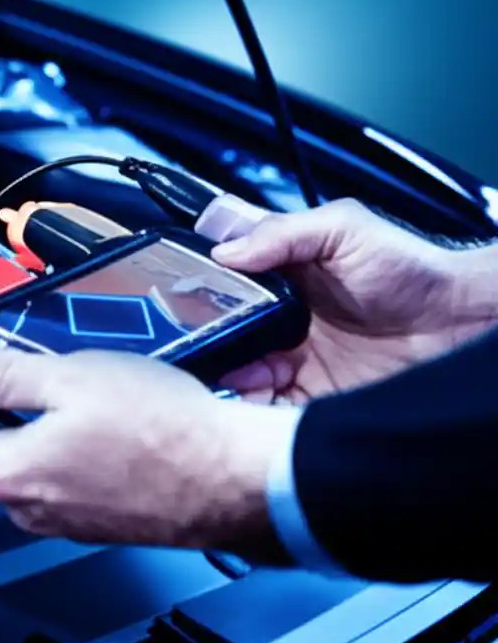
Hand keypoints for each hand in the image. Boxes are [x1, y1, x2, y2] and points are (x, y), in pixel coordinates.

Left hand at [0, 344, 296, 549]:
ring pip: (12, 469)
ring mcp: (61, 520)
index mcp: (6, 473)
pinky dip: (57, 449)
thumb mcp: (73, 378)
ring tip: (49, 387)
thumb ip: (2, 376)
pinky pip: (54, 480)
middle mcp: (25, 507)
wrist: (238, 479)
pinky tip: (89, 420)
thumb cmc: (167, 433)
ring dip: (16, 431)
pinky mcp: (95, 519)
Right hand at [197, 196, 497, 402]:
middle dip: (205, 347)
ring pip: (235, 380)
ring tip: (234, 376)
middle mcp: (277, 325)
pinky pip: (265, 413)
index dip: (196, 300)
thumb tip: (224, 250)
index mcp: (277, 282)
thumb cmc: (410, 269)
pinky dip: (251, 414)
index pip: (219, 292)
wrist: (460, 323)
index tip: (181, 306)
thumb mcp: (343, 228)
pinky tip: (251, 402)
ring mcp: (291, 365)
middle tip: (202, 349)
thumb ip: (281, 232)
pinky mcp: (309, 400)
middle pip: (219, 341)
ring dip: (225, 382)